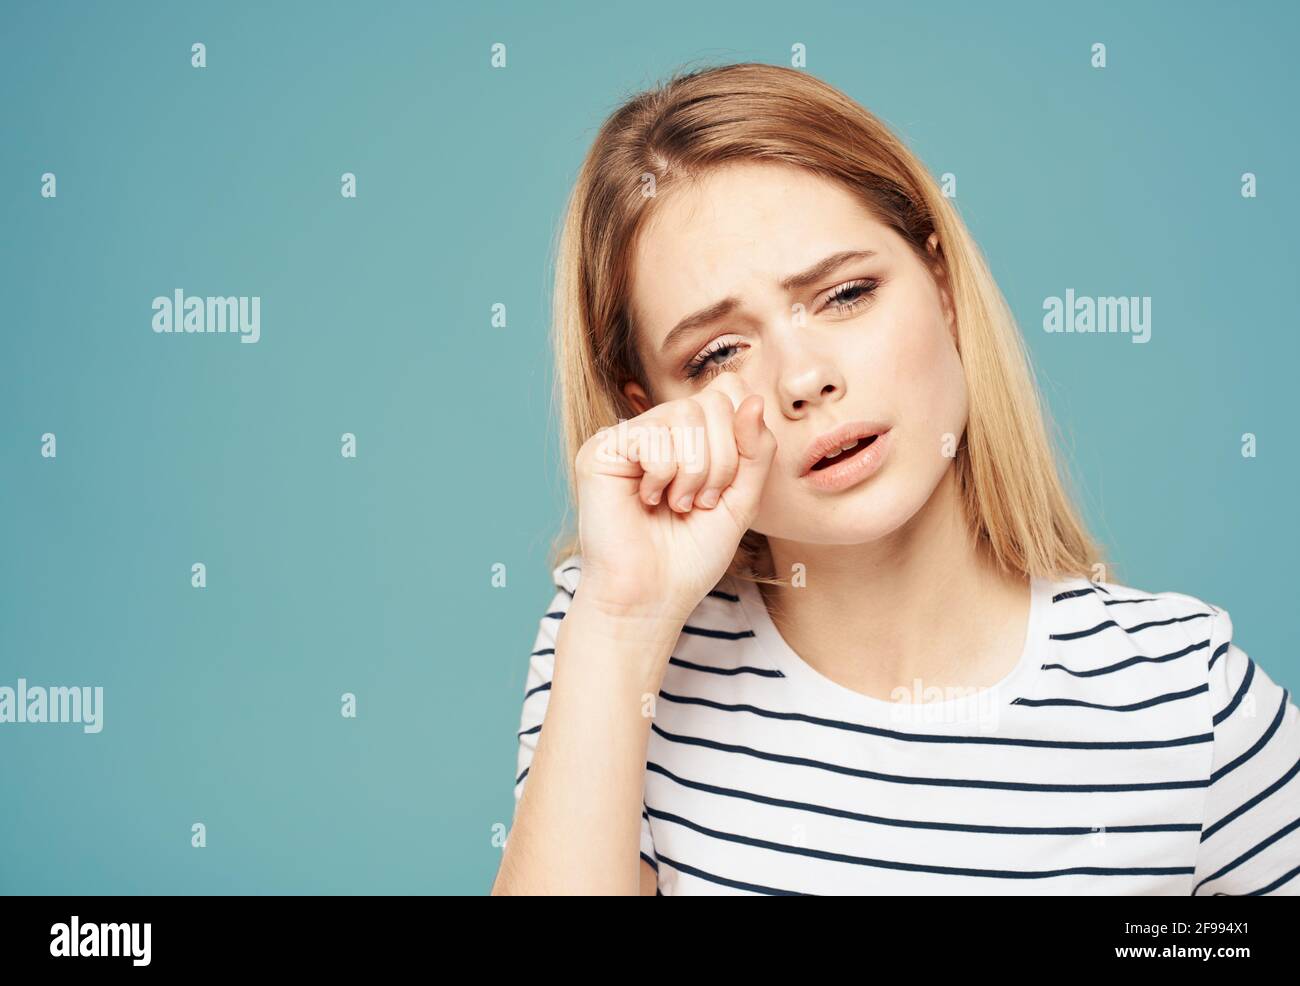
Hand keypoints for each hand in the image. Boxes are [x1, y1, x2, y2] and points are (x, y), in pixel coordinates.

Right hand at [572, 372, 777, 622]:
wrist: (652, 598)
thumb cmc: (692, 555)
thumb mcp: (743, 499)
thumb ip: (755, 450)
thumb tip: (754, 398)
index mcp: (691, 436)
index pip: (728, 392)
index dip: (740, 435)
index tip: (727, 485)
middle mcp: (658, 428)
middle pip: (712, 402)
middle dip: (722, 460)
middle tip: (701, 501)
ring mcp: (628, 436)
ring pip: (685, 414)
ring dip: (693, 470)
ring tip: (678, 504)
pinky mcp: (601, 450)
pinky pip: (651, 435)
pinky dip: (663, 474)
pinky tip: (648, 500)